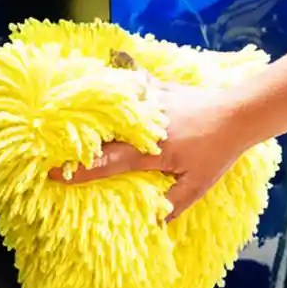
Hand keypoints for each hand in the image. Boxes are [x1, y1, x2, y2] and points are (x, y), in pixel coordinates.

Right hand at [48, 82, 256, 220]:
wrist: (239, 114)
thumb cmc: (218, 152)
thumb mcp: (198, 185)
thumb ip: (174, 204)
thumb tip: (153, 224)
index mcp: (151, 150)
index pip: (109, 162)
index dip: (82, 170)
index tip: (55, 174)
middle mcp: (145, 124)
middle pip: (102, 130)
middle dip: (75, 136)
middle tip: (48, 140)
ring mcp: (150, 101)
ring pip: (112, 101)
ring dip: (90, 104)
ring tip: (63, 105)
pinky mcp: (158, 87)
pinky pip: (131, 79)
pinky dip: (118, 74)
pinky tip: (105, 64)